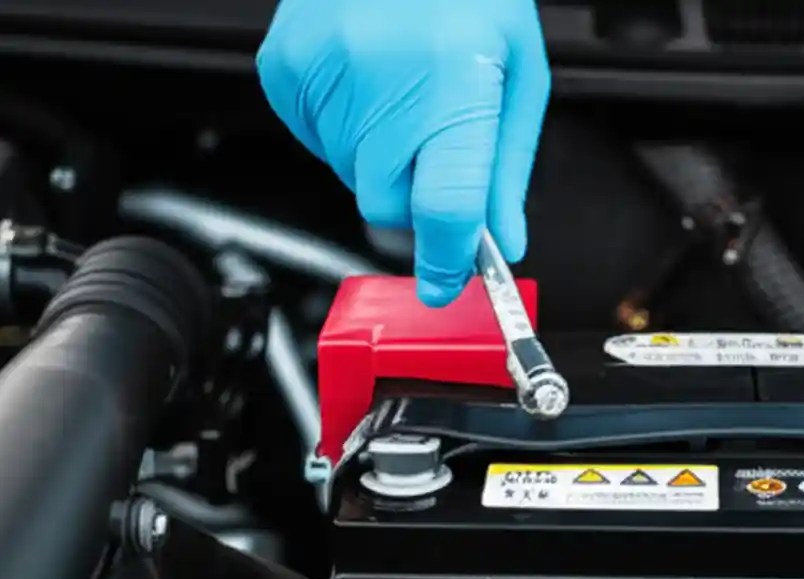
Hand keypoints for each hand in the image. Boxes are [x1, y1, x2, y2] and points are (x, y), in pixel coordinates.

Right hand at [256, 0, 549, 305]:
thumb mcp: (518, 73)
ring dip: (381, 157)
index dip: (450, 260)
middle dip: (417, 198)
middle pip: (390, 207)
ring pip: (352, 176)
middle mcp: (384, 84)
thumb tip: (501, 239)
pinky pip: (316, 142)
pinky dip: (345, 130)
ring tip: (404, 93)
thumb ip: (505, 166)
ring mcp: (324, 77)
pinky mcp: (285, 71)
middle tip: (437, 146)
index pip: (447, 209)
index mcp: (454, 84)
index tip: (449, 281)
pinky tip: (369, 84)